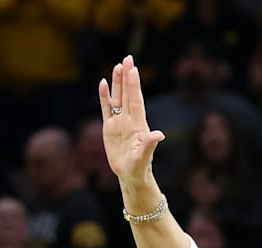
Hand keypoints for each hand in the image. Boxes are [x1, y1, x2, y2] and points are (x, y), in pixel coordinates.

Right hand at [99, 55, 166, 188]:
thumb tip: (159, 135)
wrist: (131, 174)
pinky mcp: (109, 128)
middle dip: (127, 77)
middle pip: (127, 94)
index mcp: (139, 124)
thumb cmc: (139, 166)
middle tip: (128, 58)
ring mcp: (119, 122)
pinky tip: (103, 83)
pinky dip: (104, 96)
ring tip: (117, 66)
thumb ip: (149, 144)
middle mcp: (129, 119)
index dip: (134, 85)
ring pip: (117, 98)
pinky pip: (106, 108)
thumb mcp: (144, 156)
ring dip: (117, 83)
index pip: (136, 100)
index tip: (134, 69)